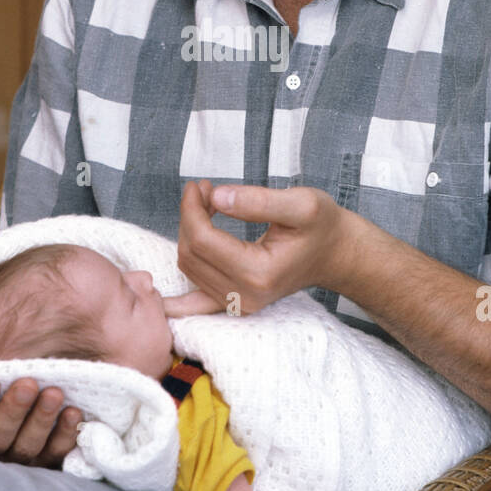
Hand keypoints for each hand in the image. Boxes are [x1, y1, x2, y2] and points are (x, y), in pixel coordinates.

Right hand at [0, 378, 83, 466]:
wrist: (43, 397)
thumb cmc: (10, 377)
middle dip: (12, 410)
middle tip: (28, 385)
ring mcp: (17, 456)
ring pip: (25, 447)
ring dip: (41, 420)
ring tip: (55, 394)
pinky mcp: (46, 460)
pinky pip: (55, 453)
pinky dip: (65, 433)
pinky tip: (72, 412)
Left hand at [164, 178, 355, 316]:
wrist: (337, 254)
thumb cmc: (323, 226)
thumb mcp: (301, 203)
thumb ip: (257, 200)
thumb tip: (215, 197)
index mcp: (259, 273)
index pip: (202, 240)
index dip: (192, 208)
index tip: (198, 185)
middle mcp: (245, 296)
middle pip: (190, 254)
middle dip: (188, 217)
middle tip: (202, 190)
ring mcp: (238, 305)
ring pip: (189, 267)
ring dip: (188, 233)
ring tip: (205, 206)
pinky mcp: (235, 304)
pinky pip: (194, 302)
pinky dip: (175, 298)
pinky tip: (153, 293)